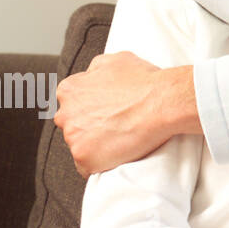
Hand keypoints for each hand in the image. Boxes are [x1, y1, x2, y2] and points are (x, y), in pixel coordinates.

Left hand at [54, 52, 198, 176]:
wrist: (162, 102)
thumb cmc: (145, 81)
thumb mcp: (117, 60)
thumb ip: (95, 69)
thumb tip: (92, 75)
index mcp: (70, 90)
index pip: (71, 104)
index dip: (90, 109)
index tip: (106, 112)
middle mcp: (66, 114)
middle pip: (72, 126)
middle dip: (89, 127)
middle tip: (115, 126)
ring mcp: (73, 138)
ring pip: (79, 147)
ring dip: (96, 145)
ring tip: (122, 138)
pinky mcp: (84, 158)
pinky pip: (88, 167)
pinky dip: (101, 164)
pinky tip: (119, 153)